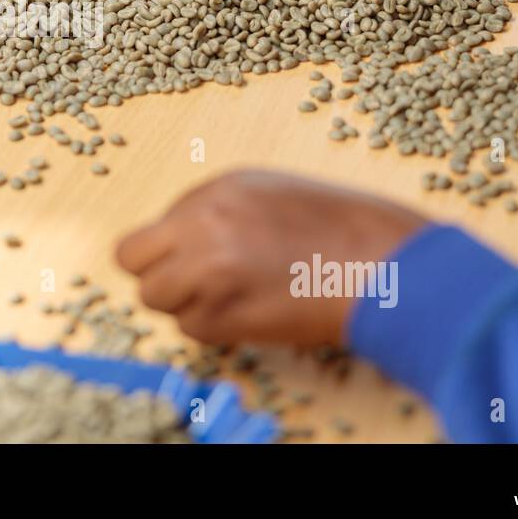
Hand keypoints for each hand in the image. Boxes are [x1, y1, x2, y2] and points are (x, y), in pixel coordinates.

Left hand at [116, 170, 427, 345]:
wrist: (385, 265)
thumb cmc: (344, 229)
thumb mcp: (273, 193)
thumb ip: (219, 211)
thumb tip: (181, 240)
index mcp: (215, 189)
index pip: (151, 229)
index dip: (169, 250)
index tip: (193, 261)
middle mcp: (201, 223)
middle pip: (133, 261)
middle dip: (159, 276)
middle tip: (196, 286)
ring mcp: (207, 269)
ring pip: (157, 299)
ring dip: (187, 305)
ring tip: (234, 299)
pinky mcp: (223, 313)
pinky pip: (192, 329)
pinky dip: (214, 329)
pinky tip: (253, 313)